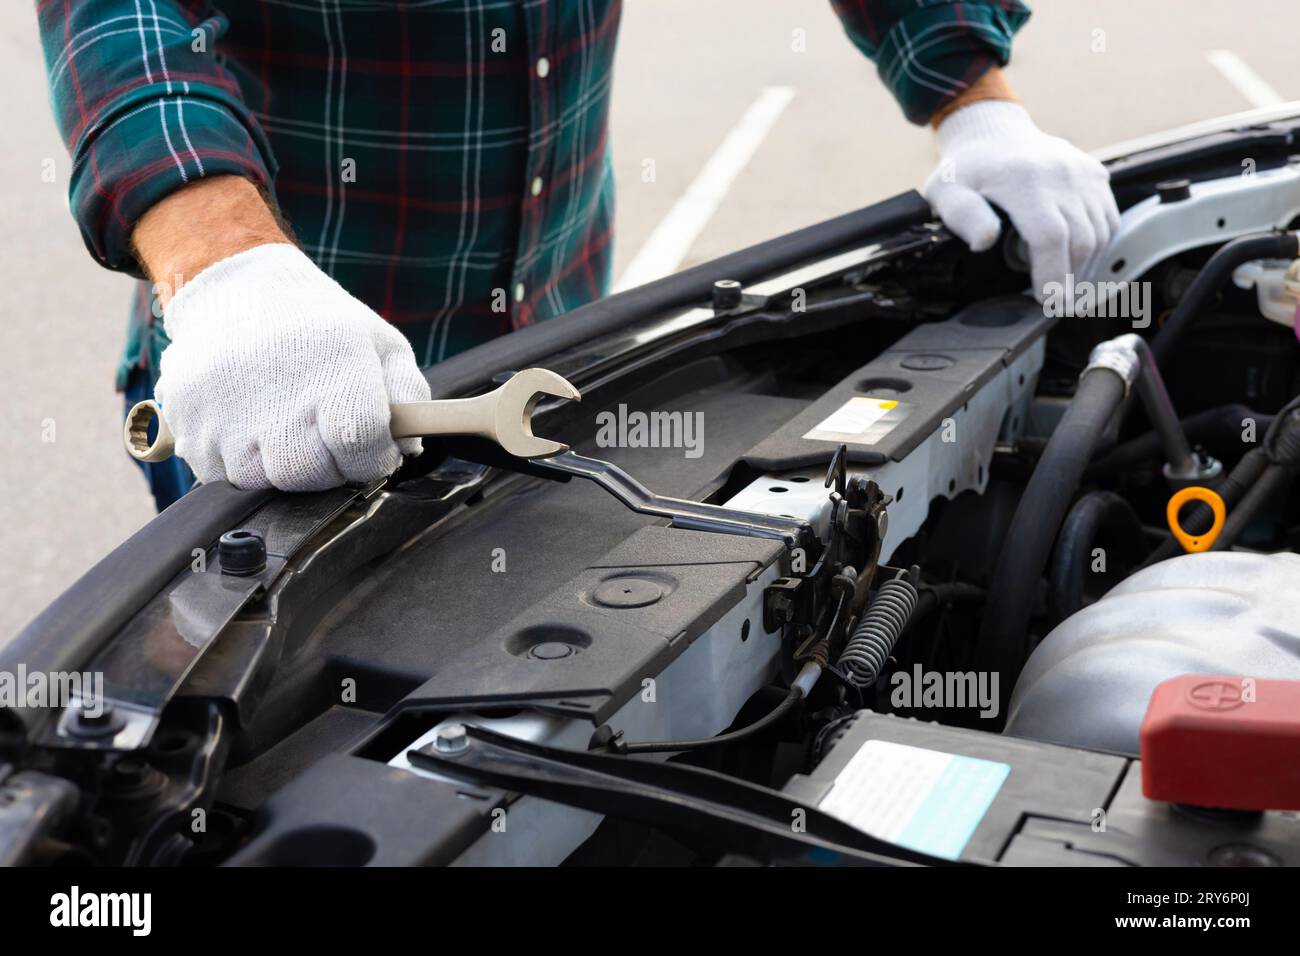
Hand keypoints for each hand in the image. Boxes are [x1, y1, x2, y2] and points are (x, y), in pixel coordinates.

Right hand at [153, 242, 429, 489]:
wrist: (235, 293)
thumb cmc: (321, 327)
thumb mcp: (381, 345)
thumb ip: (409, 397)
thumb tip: (409, 447)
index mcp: (335, 367)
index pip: (359, 446)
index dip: (371, 459)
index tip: (371, 449)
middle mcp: (278, 392)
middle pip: (309, 475)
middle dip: (328, 469)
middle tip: (326, 439)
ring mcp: (226, 412)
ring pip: (263, 481)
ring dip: (281, 467)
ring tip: (285, 427)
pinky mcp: (189, 423)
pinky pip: (221, 474)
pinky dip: (240, 462)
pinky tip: (250, 426)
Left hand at [923, 99, 1119, 299]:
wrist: (994, 131)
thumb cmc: (968, 168)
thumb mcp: (946, 191)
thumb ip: (962, 216)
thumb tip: (984, 242)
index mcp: (1024, 181)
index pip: (1050, 236)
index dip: (1051, 273)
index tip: (1044, 298)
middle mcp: (1061, 174)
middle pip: (1081, 239)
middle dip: (1069, 278)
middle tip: (1054, 301)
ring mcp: (1082, 173)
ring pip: (1101, 232)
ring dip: (1086, 266)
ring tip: (1066, 285)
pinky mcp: (1095, 174)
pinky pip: (1109, 217)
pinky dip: (1099, 245)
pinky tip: (1079, 261)